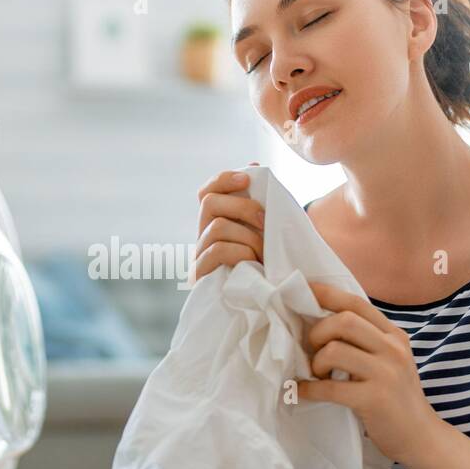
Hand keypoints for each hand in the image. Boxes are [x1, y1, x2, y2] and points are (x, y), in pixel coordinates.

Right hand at [190, 165, 265, 284]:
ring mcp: (201, 255)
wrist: (268, 302)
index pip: (206, 191)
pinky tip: (253, 262)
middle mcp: (204, 236)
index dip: (223, 179)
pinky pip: (217, 251)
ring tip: (264, 251)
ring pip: (217, 227)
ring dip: (247, 236)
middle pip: (208, 202)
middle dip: (241, 206)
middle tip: (264, 220)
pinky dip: (240, 252)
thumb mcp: (267, 230)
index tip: (247, 177)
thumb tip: (255, 166)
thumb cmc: (269, 264)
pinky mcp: (202, 275)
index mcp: (217, 222)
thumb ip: (261, 202)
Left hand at [297, 281, 442, 465]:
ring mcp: (386, 374)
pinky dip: (310, 389)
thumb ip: (366, 341)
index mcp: (394, 336)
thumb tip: (320, 324)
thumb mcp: (390, 361)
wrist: (421, 437)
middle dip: (318, 332)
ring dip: (315, 362)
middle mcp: (393, 349)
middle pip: (343, 321)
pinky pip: (330, 387)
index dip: (326, 294)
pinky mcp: (375, 399)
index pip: (356, 303)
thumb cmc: (397, 399)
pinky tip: (304, 392)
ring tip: (317, 374)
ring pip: (334, 350)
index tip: (303, 290)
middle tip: (312, 351)